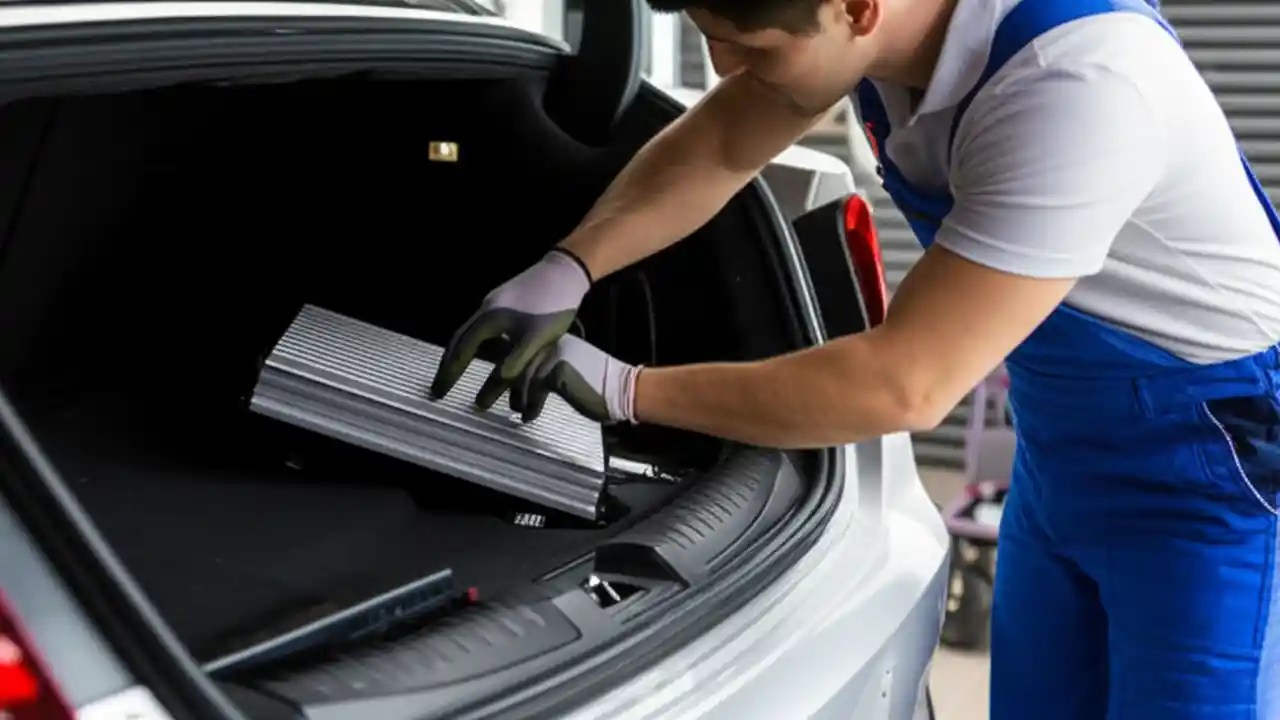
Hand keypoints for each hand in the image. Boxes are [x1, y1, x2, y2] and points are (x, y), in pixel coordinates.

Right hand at [430, 248, 591, 407]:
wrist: (567, 270)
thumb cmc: (553, 305)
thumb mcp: (537, 337)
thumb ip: (517, 360)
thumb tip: (498, 380)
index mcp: (489, 319)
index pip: (462, 350)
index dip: (450, 373)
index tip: (437, 393)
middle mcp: (485, 309)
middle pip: (459, 339)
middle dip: (448, 364)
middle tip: (438, 386)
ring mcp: (494, 303)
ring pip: (470, 332)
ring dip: (460, 353)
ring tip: (454, 370)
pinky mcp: (505, 301)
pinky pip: (482, 327)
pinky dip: (476, 344)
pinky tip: (484, 352)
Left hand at [512, 334, 639, 424]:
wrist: (626, 390)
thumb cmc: (604, 385)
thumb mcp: (573, 369)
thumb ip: (551, 370)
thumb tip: (529, 383)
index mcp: (557, 340)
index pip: (523, 349)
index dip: (509, 366)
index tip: (504, 382)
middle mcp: (552, 344)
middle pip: (516, 362)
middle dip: (503, 385)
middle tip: (497, 402)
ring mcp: (552, 357)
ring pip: (521, 378)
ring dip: (517, 399)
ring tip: (518, 411)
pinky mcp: (554, 373)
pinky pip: (532, 391)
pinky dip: (530, 407)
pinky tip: (529, 416)